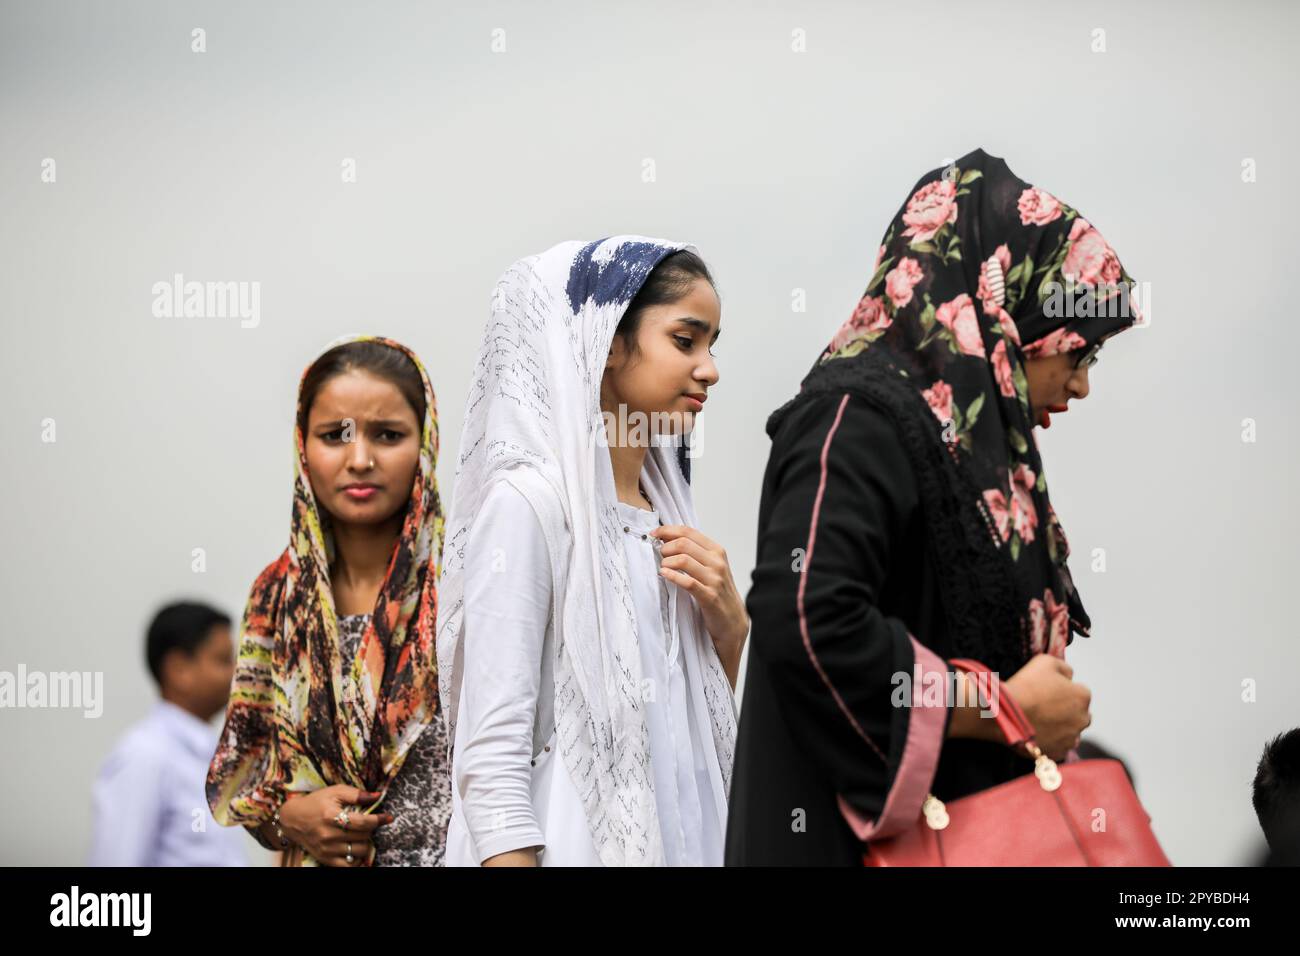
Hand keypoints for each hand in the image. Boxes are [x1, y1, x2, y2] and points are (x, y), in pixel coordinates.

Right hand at [277, 785, 391, 866]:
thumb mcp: (334, 792)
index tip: (389, 817)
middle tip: (366, 823)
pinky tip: (355, 848)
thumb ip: (356, 794)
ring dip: (364, 842)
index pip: (363, 822)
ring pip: (359, 851)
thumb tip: (377, 796)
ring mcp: (326, 849)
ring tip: (359, 834)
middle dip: (370, 829)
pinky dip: (356, 858)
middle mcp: (329, 835)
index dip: (379, 820)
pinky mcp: (325, 859)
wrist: (292, 819)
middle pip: (363, 836)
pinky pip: (348, 866)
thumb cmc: (315, 803)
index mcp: (332, 816)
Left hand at [650, 524, 748, 663]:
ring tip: (663, 567)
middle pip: (684, 544)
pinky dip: (672, 576)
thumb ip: (695, 553)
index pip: (689, 532)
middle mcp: (717, 563)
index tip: (655, 533)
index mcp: (717, 551)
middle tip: (659, 555)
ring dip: (667, 562)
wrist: (732, 620)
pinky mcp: (709, 596)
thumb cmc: (719, 592)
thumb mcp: (711, 567)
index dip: (668, 530)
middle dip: (665, 547)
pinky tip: (664, 575)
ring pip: (683, 560)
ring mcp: (714, 579)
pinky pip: (687, 582)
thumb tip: (668, 539)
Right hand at [1003, 654, 1091, 760]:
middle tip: (1044, 707)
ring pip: (1070, 732)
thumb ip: (1064, 667)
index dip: (1064, 690)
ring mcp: (1071, 738)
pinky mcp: (1058, 753)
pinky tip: (1037, 733)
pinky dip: (1051, 742)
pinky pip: (1058, 747)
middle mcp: (1082, 719)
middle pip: (1079, 714)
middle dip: (1067, 710)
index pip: (1080, 692)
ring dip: (1060, 727)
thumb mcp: (1046, 661)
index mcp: (1082, 696)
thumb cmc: (1025, 685)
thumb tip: (1069, 676)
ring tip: (1039, 721)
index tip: (1048, 691)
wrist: (1005, 713)